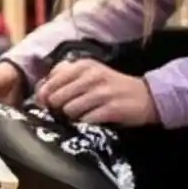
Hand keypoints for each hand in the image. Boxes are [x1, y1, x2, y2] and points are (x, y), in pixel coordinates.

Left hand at [36, 59, 157, 126]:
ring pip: (69, 109)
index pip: (51, 80)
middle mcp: (92, 76)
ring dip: (71, 117)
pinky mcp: (112, 109)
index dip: (44, 95)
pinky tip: (91, 121)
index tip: (46, 104)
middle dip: (56, 108)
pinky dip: (84, 123)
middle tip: (63, 113)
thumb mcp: (89, 74)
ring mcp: (103, 92)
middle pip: (57, 97)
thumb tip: (41, 91)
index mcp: (83, 65)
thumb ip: (64, 77)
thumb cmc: (110, 86)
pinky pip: (86, 119)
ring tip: (79, 116)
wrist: (146, 96)